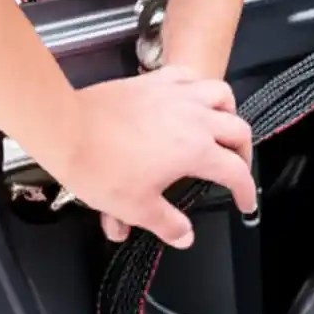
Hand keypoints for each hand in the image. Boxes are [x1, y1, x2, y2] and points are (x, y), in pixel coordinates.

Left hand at [39, 66, 255, 248]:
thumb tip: (184, 236)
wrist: (67, 129)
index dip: (246, 192)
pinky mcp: (153, 80)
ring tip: (221, 129)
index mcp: (196, 150)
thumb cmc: (99, 167)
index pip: (236, 173)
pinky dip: (197, 88)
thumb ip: (167, 224)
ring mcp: (175, 94)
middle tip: (235, 169)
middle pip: (238, 130)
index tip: (244, 203)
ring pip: (221, 95)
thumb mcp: (136, 208)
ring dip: (228, 114)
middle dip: (243, 154)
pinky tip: (189, 100)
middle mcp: (194, 117)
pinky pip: (188, 76)